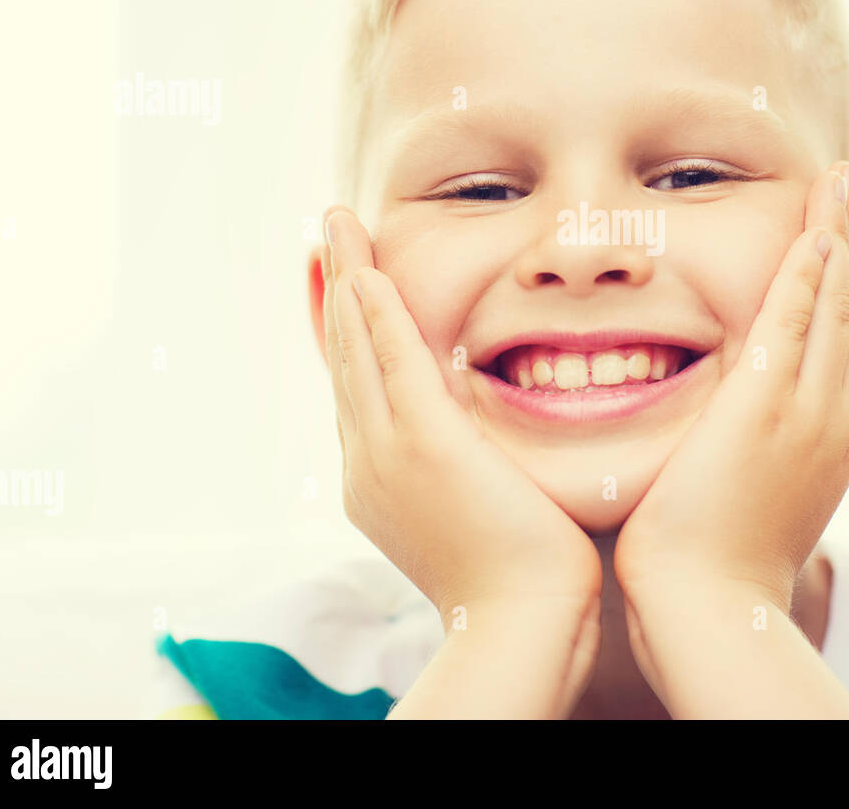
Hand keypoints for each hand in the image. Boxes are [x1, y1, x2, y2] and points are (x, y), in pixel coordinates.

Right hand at [321, 206, 602, 627]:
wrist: (522, 621)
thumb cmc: (521, 575)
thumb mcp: (481, 510)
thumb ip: (470, 466)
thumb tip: (485, 443)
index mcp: (381, 477)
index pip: (359, 386)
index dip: (349, 330)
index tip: (348, 281)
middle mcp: (368, 459)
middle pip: (344, 357)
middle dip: (336, 289)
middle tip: (326, 233)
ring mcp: (387, 452)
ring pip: (357, 347)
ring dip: (347, 279)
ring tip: (335, 226)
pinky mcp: (423, 443)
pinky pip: (389, 359)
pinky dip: (373, 311)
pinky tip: (363, 268)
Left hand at [613, 163, 848, 616]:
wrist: (705, 606)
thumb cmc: (712, 562)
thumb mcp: (753, 496)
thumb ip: (756, 450)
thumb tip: (742, 428)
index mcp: (831, 439)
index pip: (847, 346)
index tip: (846, 238)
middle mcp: (835, 420)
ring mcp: (809, 414)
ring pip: (834, 308)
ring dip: (838, 239)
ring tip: (842, 183)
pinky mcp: (767, 409)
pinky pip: (795, 325)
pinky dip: (809, 276)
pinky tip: (815, 233)